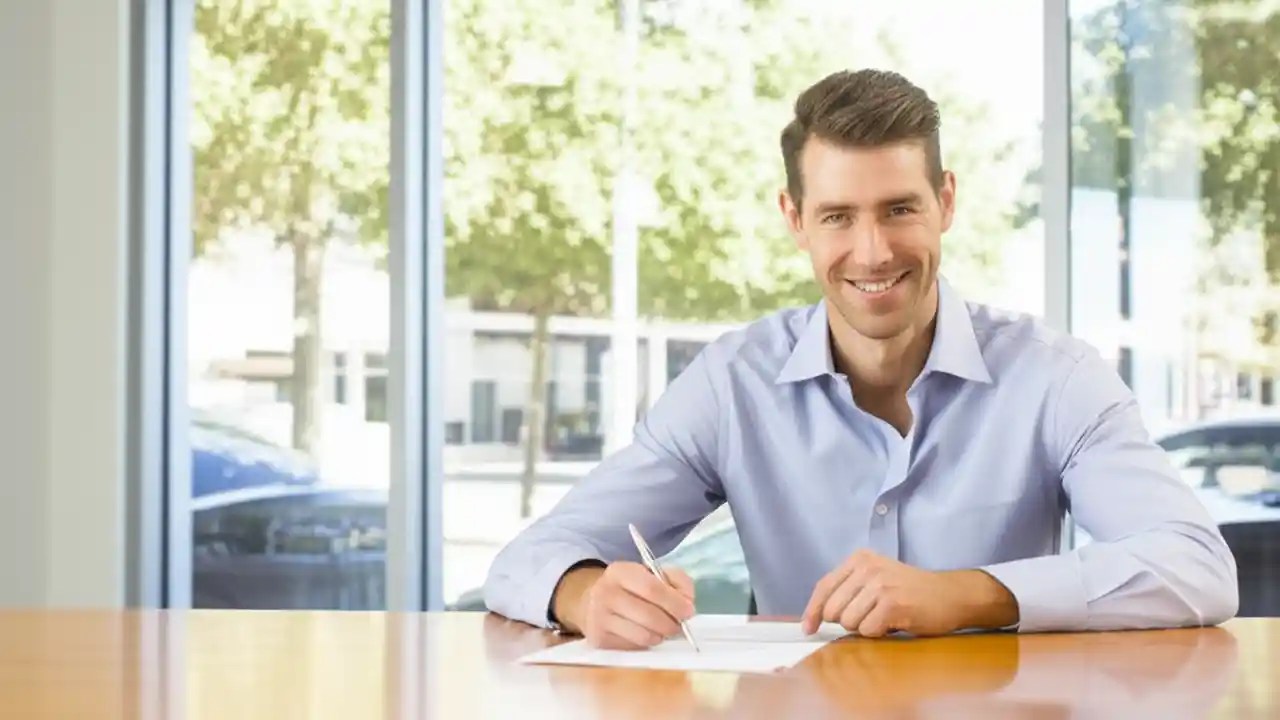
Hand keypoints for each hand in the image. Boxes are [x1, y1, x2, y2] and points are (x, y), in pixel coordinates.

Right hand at [553, 562, 694, 649]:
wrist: (592, 603)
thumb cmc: (630, 588)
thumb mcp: (652, 574)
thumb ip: (676, 581)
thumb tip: (688, 602)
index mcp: (620, 571)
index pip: (651, 588)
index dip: (674, 602)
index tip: (689, 611)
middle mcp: (605, 593)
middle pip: (648, 615)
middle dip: (671, 624)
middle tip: (680, 627)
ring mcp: (599, 618)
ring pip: (642, 636)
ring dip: (660, 636)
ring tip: (663, 630)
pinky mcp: (599, 639)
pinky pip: (633, 647)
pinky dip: (646, 644)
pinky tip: (646, 635)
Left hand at [801, 550, 1017, 637]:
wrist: (952, 595)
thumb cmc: (912, 591)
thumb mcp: (877, 579)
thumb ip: (849, 590)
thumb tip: (818, 616)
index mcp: (860, 559)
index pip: (824, 586)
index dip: (813, 610)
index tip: (808, 627)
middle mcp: (867, 567)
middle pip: (833, 609)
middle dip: (848, 621)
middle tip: (871, 617)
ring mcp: (880, 584)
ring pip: (849, 622)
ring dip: (866, 627)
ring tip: (886, 617)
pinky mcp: (892, 602)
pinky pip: (868, 630)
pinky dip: (880, 633)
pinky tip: (895, 622)